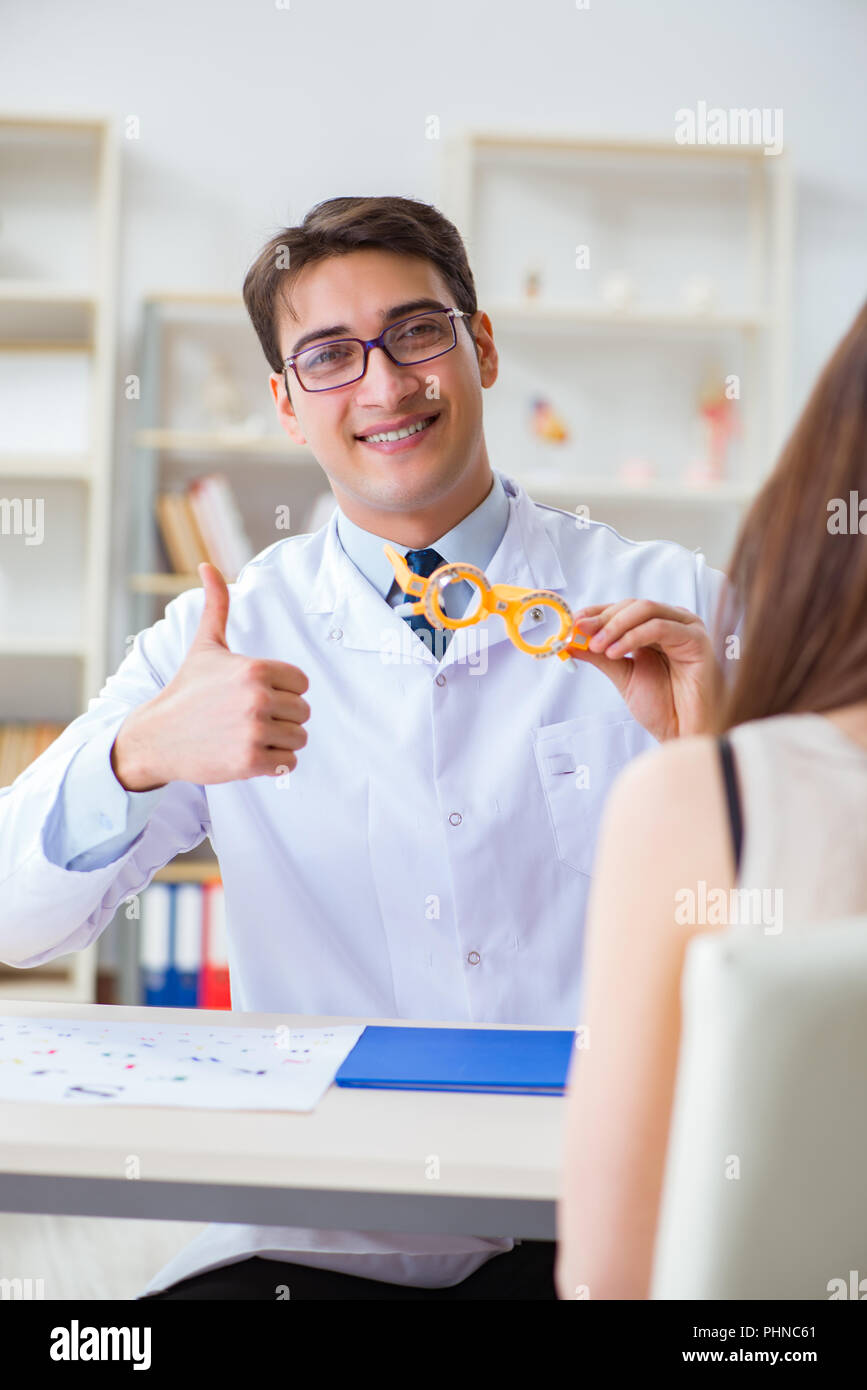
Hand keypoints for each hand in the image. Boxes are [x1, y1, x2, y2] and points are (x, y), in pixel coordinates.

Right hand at [111, 563, 310, 789]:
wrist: (157, 737)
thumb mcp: (204, 646)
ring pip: (299, 738)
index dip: (283, 690)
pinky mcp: (250, 761)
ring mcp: (254, 731)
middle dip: (282, 717)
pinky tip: (248, 754)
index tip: (256, 695)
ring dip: (280, 741)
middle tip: (249, 719)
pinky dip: (274, 763)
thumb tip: (207, 565)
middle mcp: (257, 698)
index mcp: (255, 668)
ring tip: (249, 735)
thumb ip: (216, 606)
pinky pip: (289, 763)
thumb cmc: (186, 690)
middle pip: (303, 712)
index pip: (302, 683)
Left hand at [565, 599, 719, 741]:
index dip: (597, 612)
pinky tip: (616, 652)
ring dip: (615, 625)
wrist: (684, 733)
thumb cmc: (663, 706)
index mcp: (656, 628)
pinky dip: (634, 636)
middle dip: (603, 618)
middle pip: (633, 605)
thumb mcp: (623, 675)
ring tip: (597, 646)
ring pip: (646, 609)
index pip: (623, 608)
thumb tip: (571, 640)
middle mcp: (673, 623)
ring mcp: (686, 628)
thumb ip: (600, 655)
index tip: (574, 622)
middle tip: (580, 633)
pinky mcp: (696, 639)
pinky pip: (660, 627)